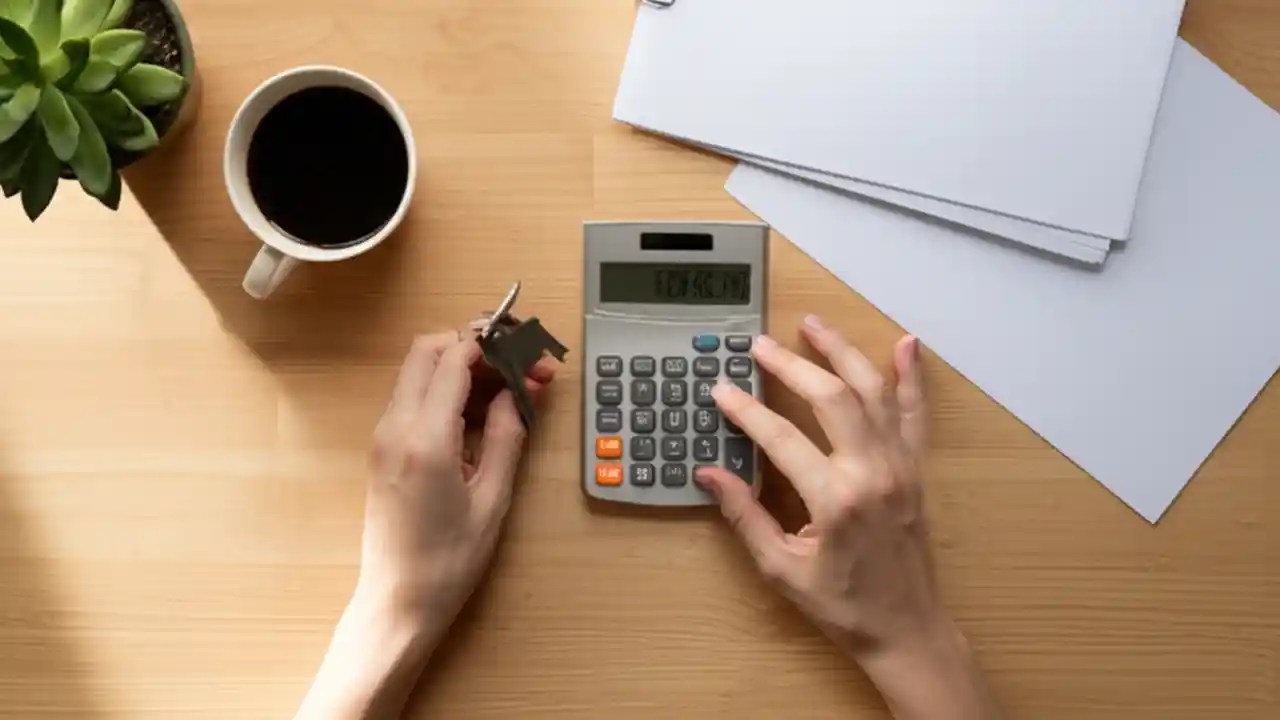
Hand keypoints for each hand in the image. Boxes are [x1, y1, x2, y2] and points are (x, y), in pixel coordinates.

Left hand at [297, 332, 553, 719]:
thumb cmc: (450, 560)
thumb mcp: (492, 498)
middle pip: (428, 350)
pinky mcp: (383, 448)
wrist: (397, 602)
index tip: (530, 352)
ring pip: (419, 370)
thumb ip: (506, 435)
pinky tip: (482, 412)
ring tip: (510, 389)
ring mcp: (383, 436)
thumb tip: (517, 391)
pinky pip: (413, 398)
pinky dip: (447, 389)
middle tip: (520, 364)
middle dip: (476, 345)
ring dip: (462, 366)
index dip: (494, 344)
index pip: (454, 359)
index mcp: (424, 438)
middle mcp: (395, 427)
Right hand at [696, 316, 998, 719]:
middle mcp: (872, 472)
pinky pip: (915, 413)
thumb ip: (745, 516)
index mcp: (835, 500)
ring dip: (843, 352)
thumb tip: (710, 475)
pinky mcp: (916, 469)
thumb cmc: (843, 607)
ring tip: (813, 325)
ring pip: (873, 391)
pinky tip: (905, 345)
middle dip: (791, 364)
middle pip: (831, 396)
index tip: (721, 390)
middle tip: (759, 345)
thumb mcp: (781, 569)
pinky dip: (912, 377)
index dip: (746, 410)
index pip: (781, 437)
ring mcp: (900, 466)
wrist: (907, 630)